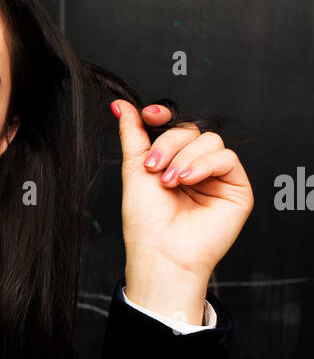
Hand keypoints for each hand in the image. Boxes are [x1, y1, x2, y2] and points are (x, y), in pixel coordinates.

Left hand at [112, 101, 253, 320]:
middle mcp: (196, 168)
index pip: (176, 126)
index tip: (149, 115)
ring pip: (209, 141)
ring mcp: (217, 178)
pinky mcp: (236, 189)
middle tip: (153, 168)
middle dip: (169, 143)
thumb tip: (121, 106)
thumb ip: (133, 135)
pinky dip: (204, 164)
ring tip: (170, 181)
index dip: (164, 116)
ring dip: (185, 157)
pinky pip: (227, 158)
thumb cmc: (146, 223)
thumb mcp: (134, 170)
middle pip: (191, 130)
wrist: (160, 253)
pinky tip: (187, 180)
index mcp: (173, 163)